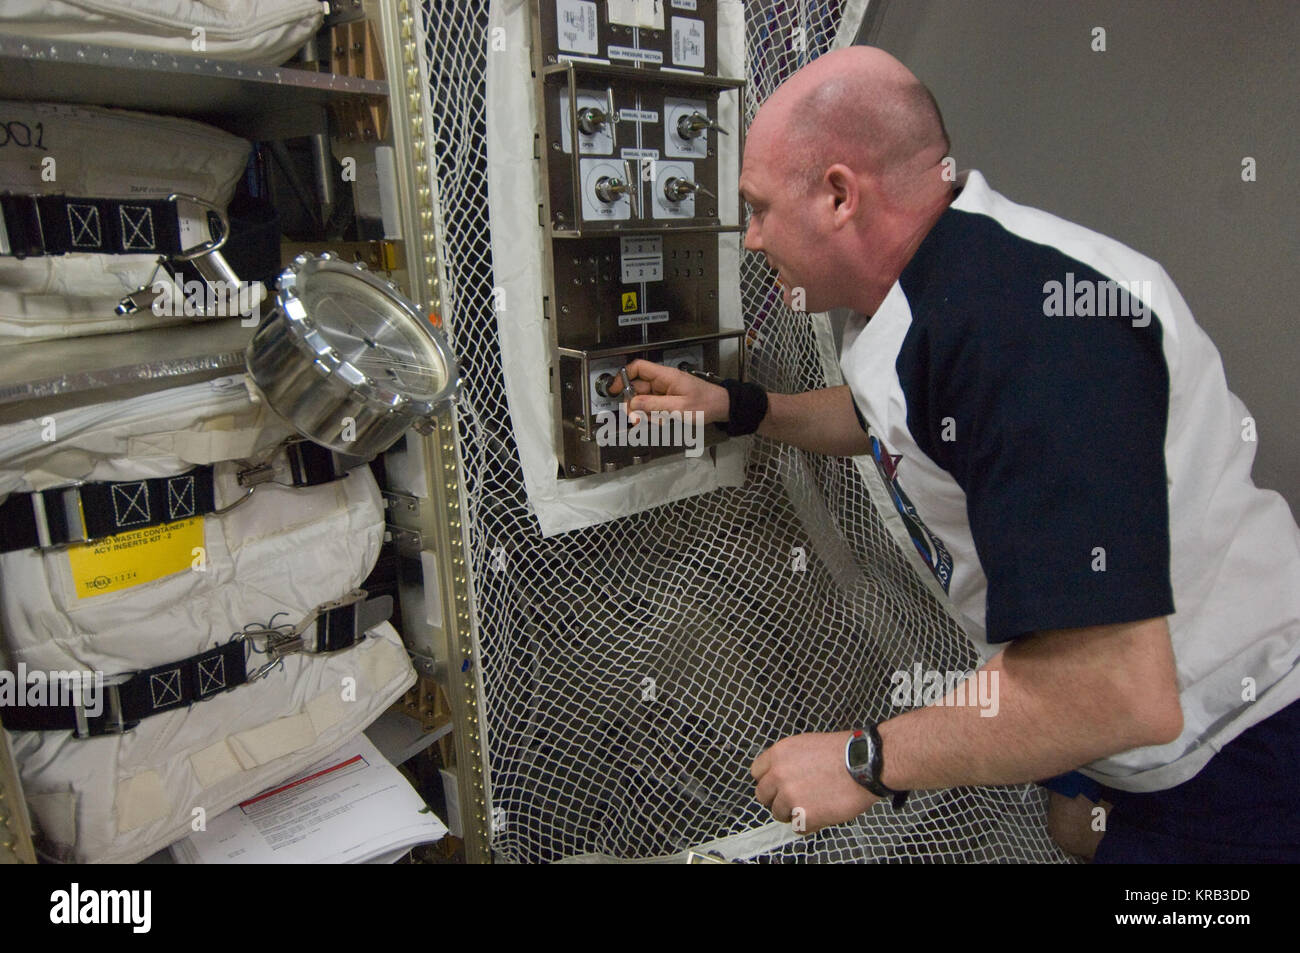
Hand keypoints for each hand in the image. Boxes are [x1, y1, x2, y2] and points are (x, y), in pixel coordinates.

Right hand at [609, 359, 729, 424]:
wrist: (722, 407)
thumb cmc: (706, 404)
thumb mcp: (679, 407)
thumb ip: (654, 405)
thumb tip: (633, 403)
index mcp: (665, 376)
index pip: (638, 368)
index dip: (623, 377)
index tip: (614, 390)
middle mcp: (663, 381)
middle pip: (637, 388)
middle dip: (634, 404)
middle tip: (637, 419)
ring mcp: (665, 391)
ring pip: (644, 400)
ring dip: (646, 413)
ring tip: (658, 422)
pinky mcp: (669, 400)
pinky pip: (653, 407)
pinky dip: (654, 416)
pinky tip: (663, 421)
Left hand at [751, 731, 878, 832]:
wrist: (864, 764)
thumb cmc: (843, 752)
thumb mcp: (806, 745)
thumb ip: (788, 760)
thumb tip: (781, 775)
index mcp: (778, 754)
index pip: (757, 772)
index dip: (768, 780)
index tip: (777, 784)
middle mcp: (778, 775)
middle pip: (762, 795)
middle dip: (777, 798)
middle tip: (794, 798)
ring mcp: (789, 796)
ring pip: (779, 813)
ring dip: (793, 813)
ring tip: (813, 805)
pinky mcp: (803, 816)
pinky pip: (797, 828)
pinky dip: (809, 824)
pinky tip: (822, 813)